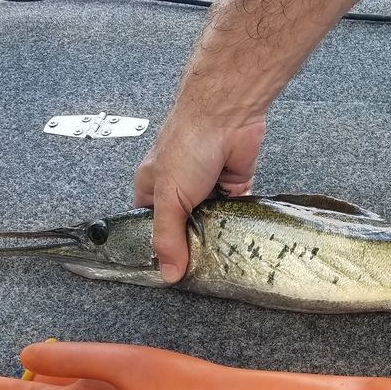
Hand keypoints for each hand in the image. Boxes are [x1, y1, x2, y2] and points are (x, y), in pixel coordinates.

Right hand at [133, 103, 264, 282]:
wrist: (227, 114)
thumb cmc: (188, 143)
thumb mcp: (169, 196)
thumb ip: (168, 237)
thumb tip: (169, 273)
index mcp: (152, 189)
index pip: (150, 229)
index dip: (158, 250)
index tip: (169, 274)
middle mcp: (179, 190)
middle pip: (183, 230)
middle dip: (191, 247)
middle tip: (199, 273)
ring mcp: (208, 189)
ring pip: (211, 224)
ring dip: (216, 237)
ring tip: (222, 261)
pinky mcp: (234, 186)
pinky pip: (235, 215)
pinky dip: (237, 226)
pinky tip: (240, 241)